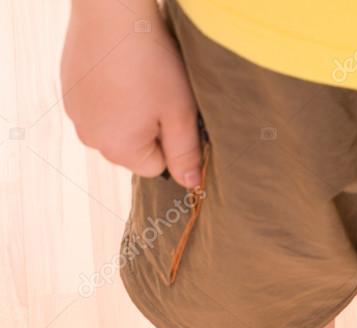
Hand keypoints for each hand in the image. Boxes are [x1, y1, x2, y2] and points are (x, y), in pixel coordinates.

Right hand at [61, 0, 200, 187]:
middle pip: (132, 149)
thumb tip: (190, 184)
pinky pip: (98, 105)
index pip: (156, 166)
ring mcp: (76, 114)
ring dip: (128, 111)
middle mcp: (91, 139)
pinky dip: (110, 93)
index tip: (171, 109)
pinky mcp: (68, 90)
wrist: (110, 8)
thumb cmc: (151, 60)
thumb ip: (186, 153)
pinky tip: (117, 68)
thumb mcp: (180, 112)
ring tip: (135, 78)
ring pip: (115, 126)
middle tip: (155, 91)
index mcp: (119, 150)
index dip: (170, 139)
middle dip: (147, 128)